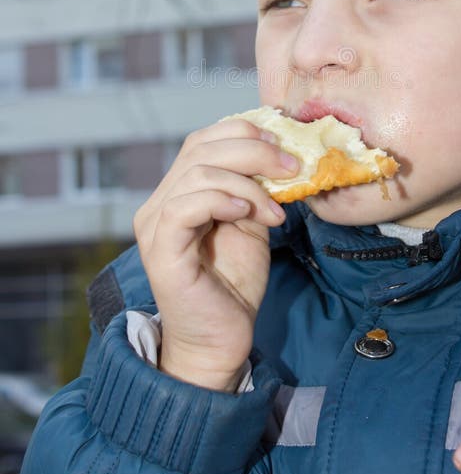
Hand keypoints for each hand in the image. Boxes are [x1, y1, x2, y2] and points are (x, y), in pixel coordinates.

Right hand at [133, 118, 297, 391]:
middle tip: (292, 167)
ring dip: (247, 183)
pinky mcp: (161, 250)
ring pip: (197, 172)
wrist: (221, 341)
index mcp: (178, 191)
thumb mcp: (251, 223)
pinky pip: (184, 206)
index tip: (283, 146)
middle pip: (200, 148)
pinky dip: (221, 200)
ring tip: (275, 209)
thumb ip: (254, 189)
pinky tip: (247, 214)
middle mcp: (159, 202)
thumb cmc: (233, 284)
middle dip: (254, 151)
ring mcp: (156, 225)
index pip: (202, 139)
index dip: (243, 132)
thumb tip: (282, 156)